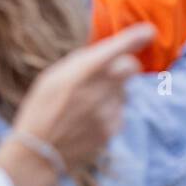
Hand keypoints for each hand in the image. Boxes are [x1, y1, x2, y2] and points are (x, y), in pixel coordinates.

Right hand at [0, 23, 155, 185]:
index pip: (120, 49)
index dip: (137, 38)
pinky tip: (87, 121)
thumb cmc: (41, 108)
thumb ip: (83, 63)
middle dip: (124, 66)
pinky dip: (109, 113)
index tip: (149, 31)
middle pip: (130, 67)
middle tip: (109, 73)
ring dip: (112, 93)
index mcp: (84, 72)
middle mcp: (101, 89)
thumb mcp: (53, 76)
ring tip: (85, 105)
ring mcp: (109, 112)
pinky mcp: (112, 130)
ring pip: (124, 91)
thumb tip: (107, 52)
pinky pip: (119, 112)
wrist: (37, 153)